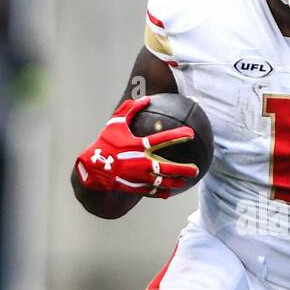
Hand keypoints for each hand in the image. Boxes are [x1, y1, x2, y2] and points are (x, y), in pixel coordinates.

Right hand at [74, 97, 197, 197]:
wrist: (93, 167)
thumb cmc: (105, 142)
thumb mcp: (116, 123)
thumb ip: (131, 109)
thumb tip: (146, 98)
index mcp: (138, 145)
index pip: (162, 140)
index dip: (177, 135)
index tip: (190, 134)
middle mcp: (141, 162)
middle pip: (167, 167)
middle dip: (183, 169)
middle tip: (196, 169)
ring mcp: (139, 176)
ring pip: (162, 182)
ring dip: (176, 182)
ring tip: (186, 182)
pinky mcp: (135, 186)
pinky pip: (152, 191)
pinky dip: (161, 192)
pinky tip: (169, 192)